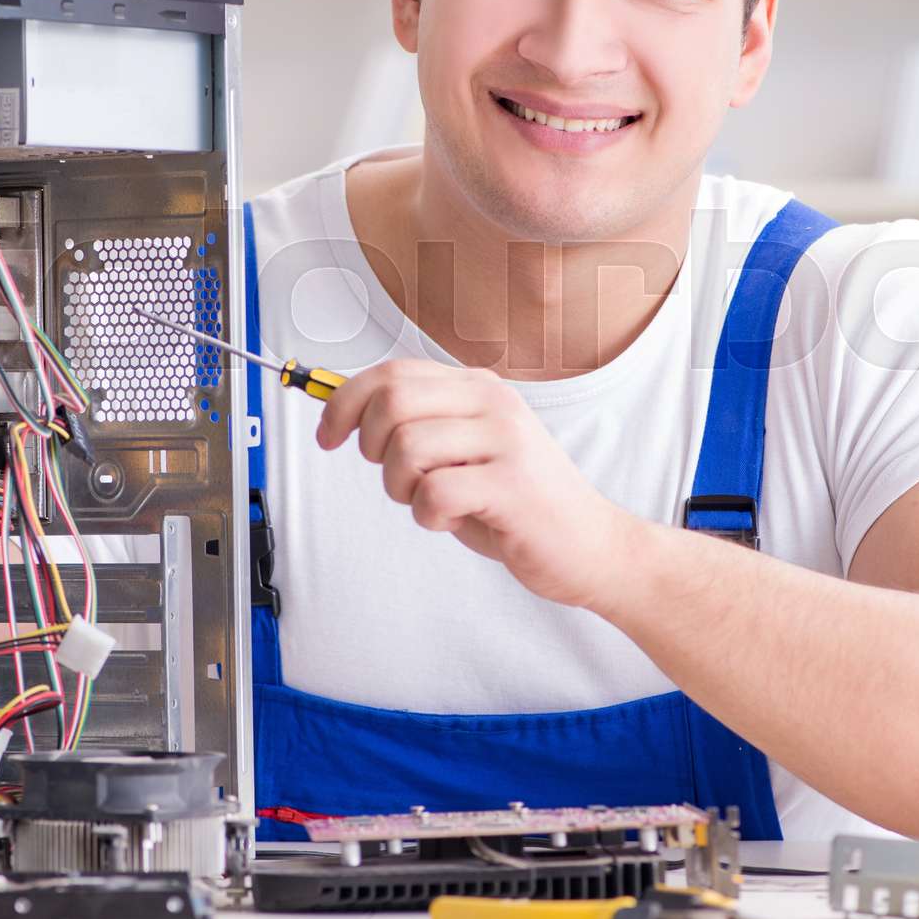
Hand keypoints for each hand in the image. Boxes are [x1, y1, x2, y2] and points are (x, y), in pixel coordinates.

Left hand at [315, 359, 640, 609]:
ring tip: (434, 503)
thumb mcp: (466, 452)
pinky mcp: (513, 485)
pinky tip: (454, 520)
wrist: (591, 546)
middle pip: (392, 400)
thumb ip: (420, 428)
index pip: (392, 372)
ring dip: (401, 489)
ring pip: (407, 448)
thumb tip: (347, 414)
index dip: (344, 402)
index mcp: (479, 388)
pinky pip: (434, 493)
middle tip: (396, 478)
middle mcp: (494, 404)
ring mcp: (507, 441)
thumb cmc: (518, 504)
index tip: (328, 435)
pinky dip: (429, 516)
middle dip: (371, 446)